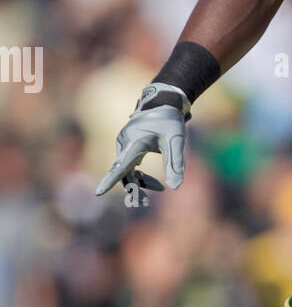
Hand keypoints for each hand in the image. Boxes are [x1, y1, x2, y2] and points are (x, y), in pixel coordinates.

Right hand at [95, 83, 189, 199]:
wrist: (163, 102)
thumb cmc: (170, 120)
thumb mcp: (177, 140)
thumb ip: (176, 163)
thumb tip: (175, 187)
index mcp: (134, 141)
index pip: (121, 166)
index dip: (110, 180)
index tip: (99, 192)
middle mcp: (124, 143)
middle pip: (124, 173)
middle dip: (135, 190)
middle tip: (148, 204)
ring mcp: (124, 145)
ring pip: (126, 172)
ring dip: (140, 184)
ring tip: (160, 190)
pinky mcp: (127, 147)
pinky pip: (128, 167)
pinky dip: (140, 177)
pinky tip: (156, 184)